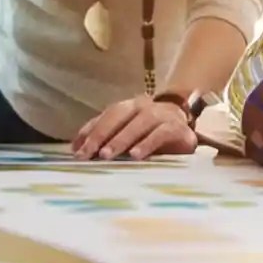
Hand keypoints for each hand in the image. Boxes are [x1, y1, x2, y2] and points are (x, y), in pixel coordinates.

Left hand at [72, 95, 196, 160]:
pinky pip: (161, 133)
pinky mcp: (179, 129)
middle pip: (120, 115)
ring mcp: (163, 115)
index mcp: (129, 106)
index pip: (108, 115)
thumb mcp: (126, 132)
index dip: (92, 131)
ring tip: (107, 155)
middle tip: (89, 154)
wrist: (186, 129)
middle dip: (102, 134)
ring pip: (140, 122)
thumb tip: (75, 147)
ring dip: (122, 138)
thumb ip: (103, 135)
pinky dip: (147, 143)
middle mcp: (145, 106)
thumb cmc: (151, 134)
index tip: (78, 152)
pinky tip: (136, 156)